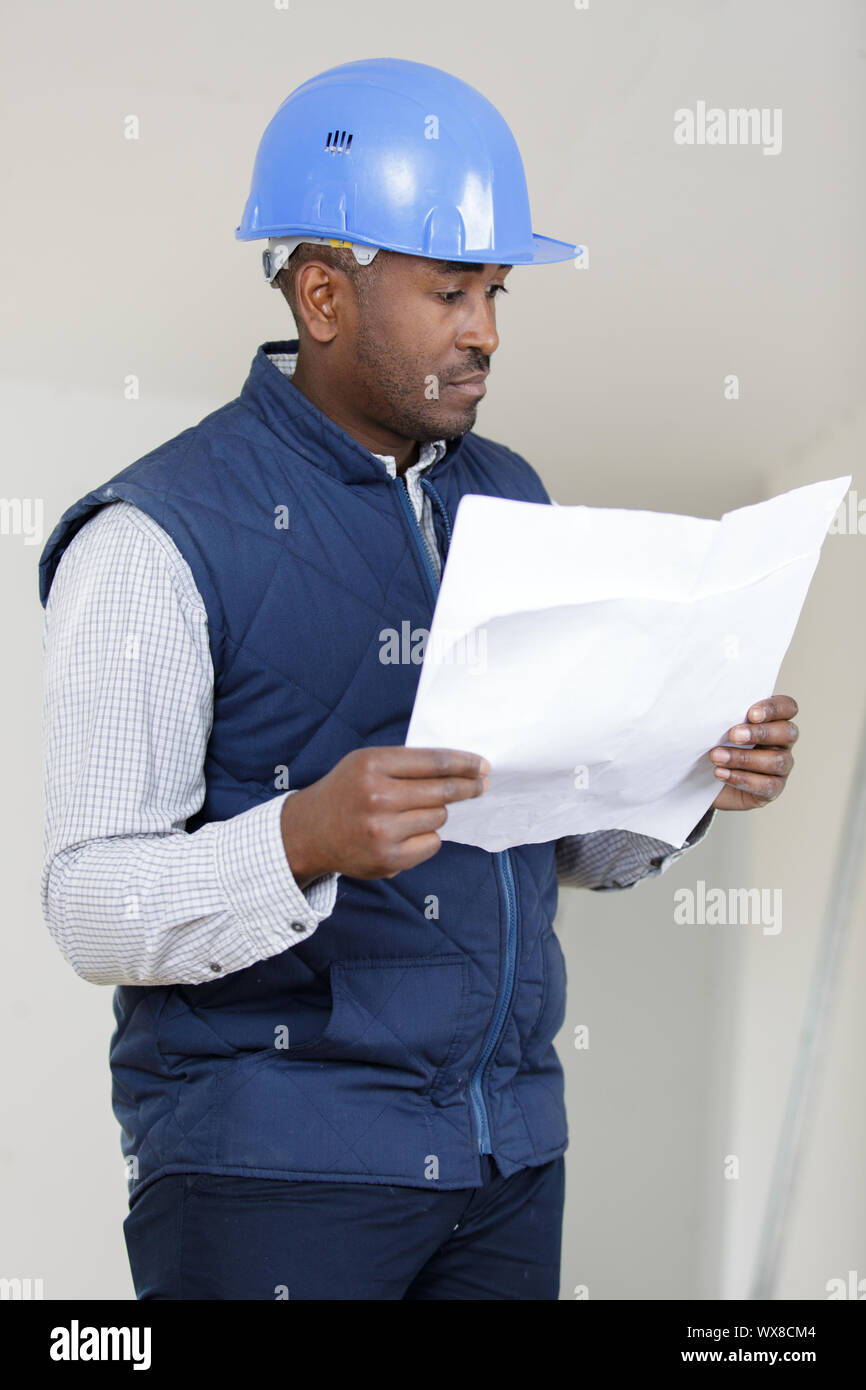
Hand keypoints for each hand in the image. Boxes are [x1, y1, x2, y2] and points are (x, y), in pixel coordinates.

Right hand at [281, 746, 489, 883]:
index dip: (465, 763)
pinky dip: (428, 837)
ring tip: (416, 811)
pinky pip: (431, 843)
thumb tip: (461, 767)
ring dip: (438, 813)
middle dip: (468, 787)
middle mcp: (377, 797)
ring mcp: (382, 831)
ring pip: (439, 817)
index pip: (434, 762)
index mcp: (372, 765)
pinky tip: (409, 833)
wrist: (310, 832)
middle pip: (443, 791)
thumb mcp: (366, 763)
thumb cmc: (347, 791)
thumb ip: (406, 763)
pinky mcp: (387, 858)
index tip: (483, 766)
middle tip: (481, 785)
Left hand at [708, 694, 797, 810]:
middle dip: (760, 733)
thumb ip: (723, 713)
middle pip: (787, 732)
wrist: (704, 777)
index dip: (774, 709)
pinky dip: (742, 779)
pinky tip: (722, 773)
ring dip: (744, 758)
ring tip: (717, 757)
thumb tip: (708, 705)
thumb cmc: (716, 743)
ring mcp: (781, 766)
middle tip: (733, 735)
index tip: (751, 713)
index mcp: (774, 719)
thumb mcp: (717, 725)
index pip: (787, 707)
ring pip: (776, 760)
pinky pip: (766, 785)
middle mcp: (782, 741)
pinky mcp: (772, 788)